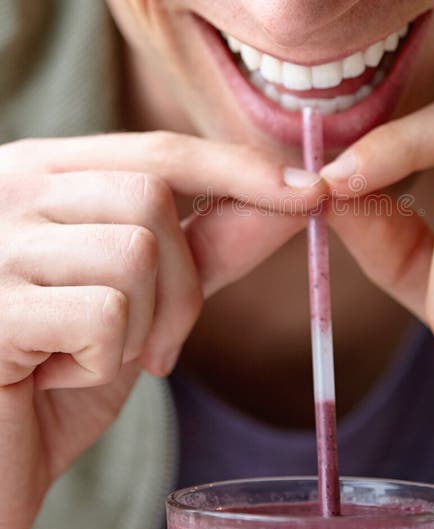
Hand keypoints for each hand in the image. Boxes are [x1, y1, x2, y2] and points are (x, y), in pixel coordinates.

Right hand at [0, 131, 321, 528]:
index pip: (157, 151)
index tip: (308, 190)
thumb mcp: (141, 302)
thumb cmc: (55, 377)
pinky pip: (106, 312)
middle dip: (181, 283)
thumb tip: (294, 198)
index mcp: (41, 176)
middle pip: (152, 198)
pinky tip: (52, 377)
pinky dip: (103, 361)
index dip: (237, 168)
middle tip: (155, 348)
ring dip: (142, 326)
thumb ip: (206, 247)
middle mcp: (7, 191)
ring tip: (89, 359)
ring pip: (135, 250)